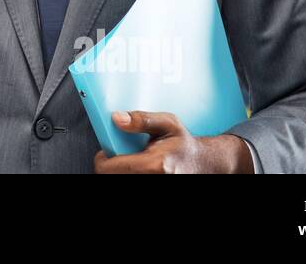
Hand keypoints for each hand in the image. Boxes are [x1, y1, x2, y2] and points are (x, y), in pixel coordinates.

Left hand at [93, 110, 252, 173]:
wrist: (203, 163)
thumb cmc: (184, 145)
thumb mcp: (167, 123)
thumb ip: (141, 119)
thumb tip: (118, 118)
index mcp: (156, 165)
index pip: (110, 169)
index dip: (103, 159)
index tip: (106, 152)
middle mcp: (154, 179)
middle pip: (113, 176)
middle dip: (112, 165)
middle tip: (120, 154)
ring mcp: (154, 185)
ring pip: (121, 178)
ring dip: (121, 169)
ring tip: (131, 160)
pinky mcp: (152, 186)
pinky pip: (130, 178)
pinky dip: (128, 173)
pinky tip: (137, 167)